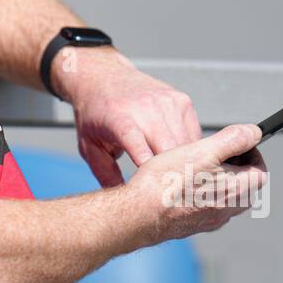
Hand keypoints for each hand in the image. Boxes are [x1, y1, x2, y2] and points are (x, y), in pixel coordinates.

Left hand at [56, 49, 204, 187]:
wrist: (101, 76)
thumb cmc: (94, 114)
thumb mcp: (89, 147)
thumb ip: (106, 176)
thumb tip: (127, 206)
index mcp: (121, 120)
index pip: (142, 152)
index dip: (153, 177)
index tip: (159, 198)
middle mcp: (146, 108)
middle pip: (172, 151)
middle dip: (176, 177)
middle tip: (178, 201)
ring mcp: (167, 103)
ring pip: (188, 144)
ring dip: (189, 165)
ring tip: (187, 188)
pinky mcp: (181, 100)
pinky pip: (194, 133)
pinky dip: (193, 150)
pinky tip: (187, 164)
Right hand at [126, 123, 268, 246]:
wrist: (138, 214)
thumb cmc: (166, 182)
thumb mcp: (201, 150)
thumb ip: (232, 139)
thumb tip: (253, 133)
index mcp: (235, 191)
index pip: (261, 172)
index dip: (253, 154)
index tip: (239, 144)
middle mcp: (227, 210)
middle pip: (247, 187)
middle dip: (238, 168)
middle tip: (219, 154)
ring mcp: (211, 220)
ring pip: (229, 198)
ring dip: (222, 181)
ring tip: (200, 167)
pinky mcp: (195, 225)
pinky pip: (210, 208)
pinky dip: (206, 194)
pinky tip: (185, 185)